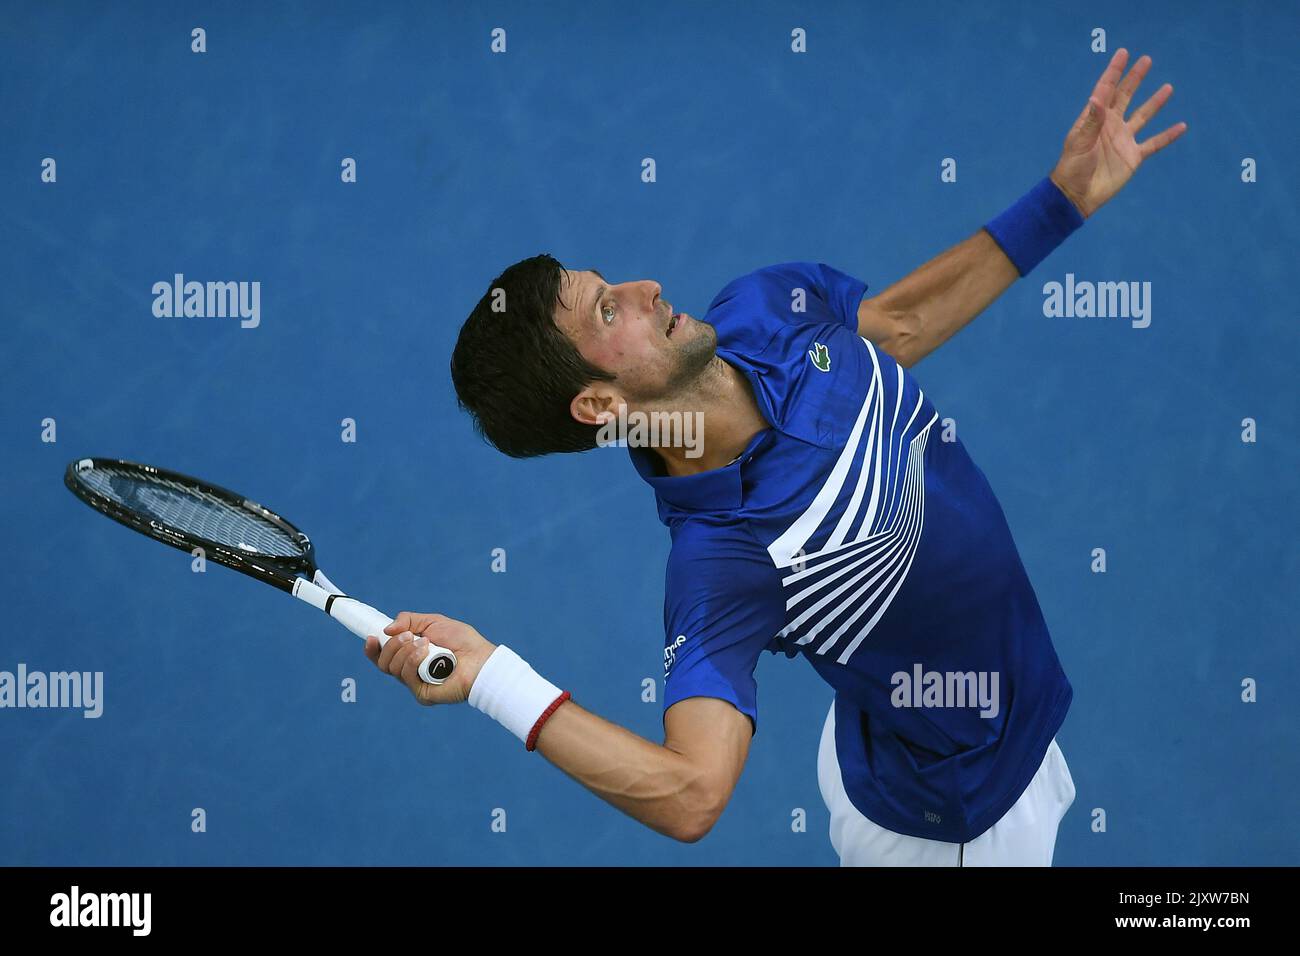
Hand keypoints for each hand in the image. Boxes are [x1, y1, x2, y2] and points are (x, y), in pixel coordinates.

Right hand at [363, 612, 496, 705]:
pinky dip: (413, 660)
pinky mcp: (422, 694)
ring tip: (425, 643)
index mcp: (410, 655)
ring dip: (405, 651)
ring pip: (391, 668)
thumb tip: (386, 629)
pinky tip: (426, 652)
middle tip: (409, 636)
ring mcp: (415, 683)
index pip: (383, 656)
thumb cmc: (463, 642)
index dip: (373, 648)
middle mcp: (410, 671)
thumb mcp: (434, 622)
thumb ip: (409, 620)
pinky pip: (406, 676)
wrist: (481, 659)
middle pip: (383, 662)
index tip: (371, 637)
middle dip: (392, 645)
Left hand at [1049, 48, 1186, 218]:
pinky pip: (1155, 143)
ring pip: (1144, 116)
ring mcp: (1124, 140)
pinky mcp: (1134, 157)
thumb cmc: (1073, 167)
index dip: (1114, 72)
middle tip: (1146, 60)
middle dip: (1135, 78)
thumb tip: (1098, 95)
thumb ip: (1092, 120)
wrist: (1078, 195)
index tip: (1123, 53)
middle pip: (1126, 96)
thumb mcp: (1079, 142)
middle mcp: (1112, 125)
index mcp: (1096, 119)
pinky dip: (1168, 136)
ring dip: (1155, 102)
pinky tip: (1182, 126)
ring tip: (1168, 87)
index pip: (1106, 90)